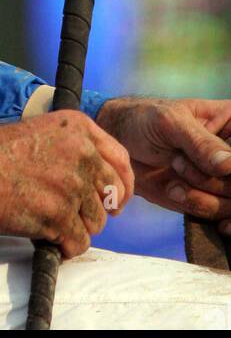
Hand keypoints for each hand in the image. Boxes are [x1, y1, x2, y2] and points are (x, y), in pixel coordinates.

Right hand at [0, 110, 134, 258]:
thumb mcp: (44, 130)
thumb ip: (75, 148)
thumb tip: (97, 180)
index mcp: (79, 129)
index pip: (121, 161)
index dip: (123, 185)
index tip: (116, 199)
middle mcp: (82, 155)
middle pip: (112, 195)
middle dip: (97, 209)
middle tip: (79, 215)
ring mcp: (73, 186)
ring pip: (97, 222)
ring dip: (77, 227)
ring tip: (53, 222)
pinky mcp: (59, 216)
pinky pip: (78, 242)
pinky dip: (66, 246)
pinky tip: (51, 238)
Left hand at [95, 96, 230, 233]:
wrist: (118, 146)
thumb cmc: (143, 120)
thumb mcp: (170, 122)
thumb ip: (201, 143)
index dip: (229, 166)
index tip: (218, 168)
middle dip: (211, 180)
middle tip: (177, 163)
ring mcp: (223, 178)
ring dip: (202, 196)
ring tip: (173, 179)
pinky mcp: (211, 198)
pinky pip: (224, 217)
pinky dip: (206, 213)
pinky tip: (188, 201)